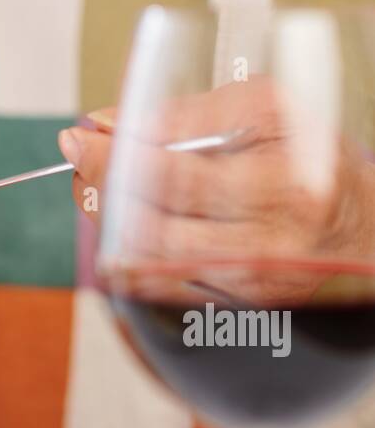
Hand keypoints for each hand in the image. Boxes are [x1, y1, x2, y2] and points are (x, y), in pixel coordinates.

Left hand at [59, 76, 374, 302]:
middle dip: (102, 188)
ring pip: (149, 261)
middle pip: (151, 226)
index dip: (115, 156)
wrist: (364, 234)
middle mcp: (269, 248)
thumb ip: (188, 114)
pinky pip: (161, 286)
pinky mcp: (236, 313)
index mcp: (285, 188)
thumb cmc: (316, 164)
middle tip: (81, 159)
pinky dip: (128, 252)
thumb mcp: (269, 114)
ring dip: (108, 221)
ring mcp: (251, 289)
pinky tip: (122, 225)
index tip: (82, 135)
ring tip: (96, 186)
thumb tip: (111, 122)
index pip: (174, 175)